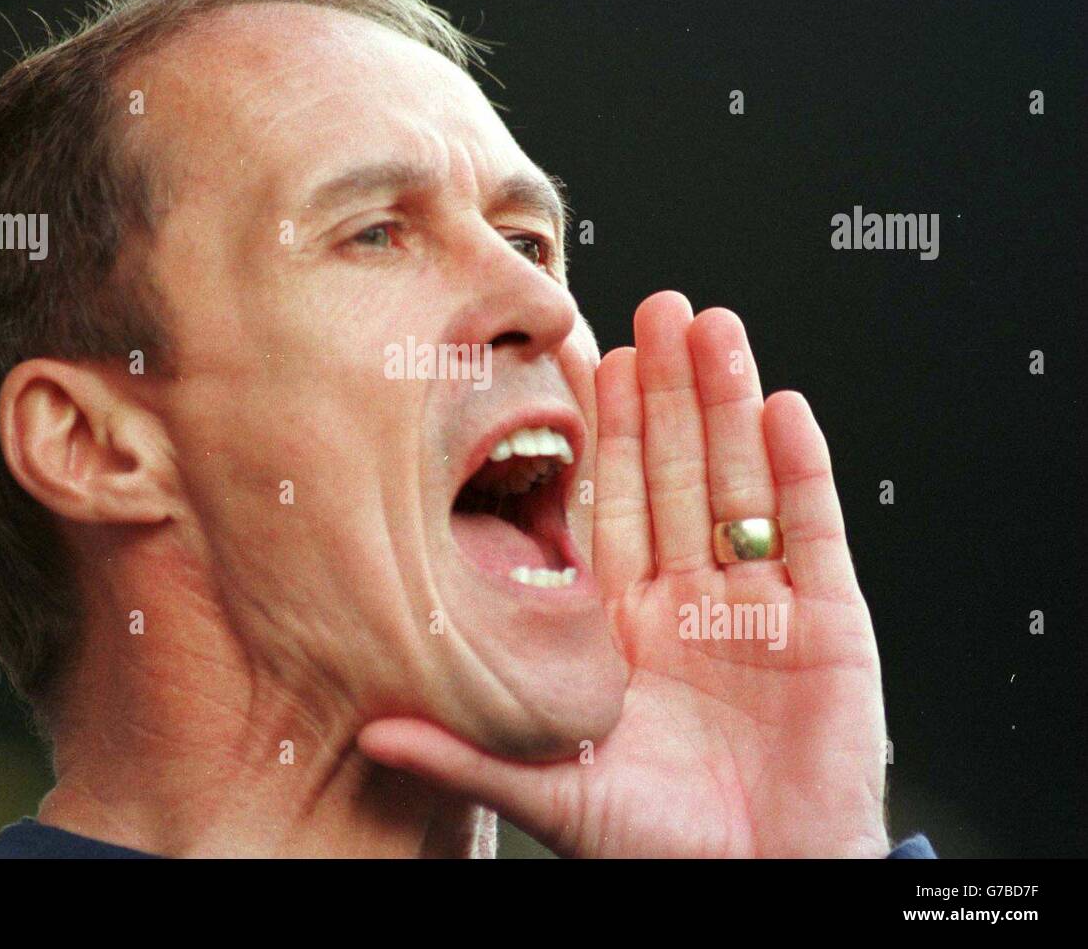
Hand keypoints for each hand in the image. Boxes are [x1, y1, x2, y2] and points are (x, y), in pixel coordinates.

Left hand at [359, 292, 889, 856]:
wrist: (768, 889)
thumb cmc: (661, 849)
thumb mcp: (553, 793)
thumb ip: (467, 752)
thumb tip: (371, 725)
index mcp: (615, 623)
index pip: (600, 504)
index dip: (594, 433)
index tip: (578, 360)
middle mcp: (682, 598)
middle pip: (671, 472)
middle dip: (663, 392)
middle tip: (651, 309)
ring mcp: (754, 602)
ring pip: (736, 481)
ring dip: (725, 404)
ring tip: (710, 329)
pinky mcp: (826, 621)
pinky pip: (811, 530)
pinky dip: (799, 469)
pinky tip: (781, 408)